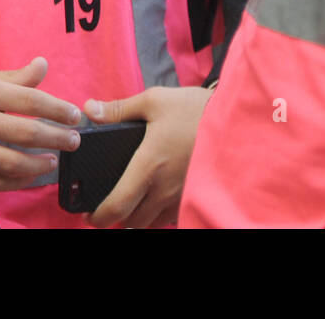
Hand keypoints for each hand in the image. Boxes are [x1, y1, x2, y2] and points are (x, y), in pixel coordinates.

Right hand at [0, 57, 83, 191]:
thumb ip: (12, 77)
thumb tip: (43, 65)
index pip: (28, 99)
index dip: (57, 109)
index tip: (74, 115)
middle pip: (24, 133)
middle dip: (56, 138)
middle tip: (74, 140)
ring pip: (9, 164)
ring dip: (39, 165)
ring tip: (54, 160)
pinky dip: (15, 182)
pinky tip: (29, 176)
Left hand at [83, 85, 213, 228]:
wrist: (235, 120)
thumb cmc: (194, 110)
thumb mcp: (154, 100)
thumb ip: (118, 109)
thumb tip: (89, 110)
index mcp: (148, 167)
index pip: (117, 207)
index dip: (99, 217)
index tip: (89, 215)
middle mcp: (163, 189)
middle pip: (132, 222)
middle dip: (116, 217)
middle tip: (109, 204)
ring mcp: (180, 196)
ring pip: (152, 224)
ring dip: (138, 217)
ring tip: (132, 201)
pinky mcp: (194, 195)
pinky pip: (170, 218)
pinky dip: (158, 215)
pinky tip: (156, 196)